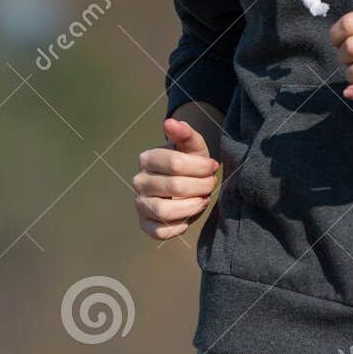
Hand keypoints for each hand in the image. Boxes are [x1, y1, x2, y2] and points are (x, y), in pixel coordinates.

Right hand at [133, 117, 220, 239]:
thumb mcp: (193, 146)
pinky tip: (189, 215)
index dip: (200, 167)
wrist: (187, 182)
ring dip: (192, 207)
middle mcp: (139, 181)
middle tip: (211, 184)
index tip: (213, 167)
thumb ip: (186, 133)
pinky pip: (159, 232)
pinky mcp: (145, 224)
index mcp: (147, 158)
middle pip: (175, 187)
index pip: (175, 163)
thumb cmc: (191, 161)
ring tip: (203, 200)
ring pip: (165, 212)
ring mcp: (140, 203)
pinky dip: (178, 227)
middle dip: (201, 186)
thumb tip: (170, 122)